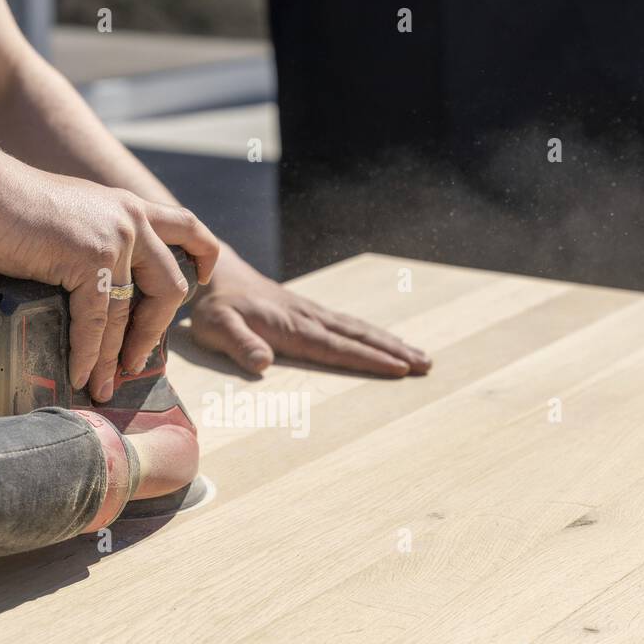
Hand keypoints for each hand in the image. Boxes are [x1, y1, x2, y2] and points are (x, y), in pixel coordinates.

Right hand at [0, 159, 219, 400]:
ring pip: (128, 315)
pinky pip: (96, 321)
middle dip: (155, 331)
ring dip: (115, 357)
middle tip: (137, 360)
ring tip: (105, 385)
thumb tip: (99, 289)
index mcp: (132, 208)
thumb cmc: (18, 205)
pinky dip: (88, 354)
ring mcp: (114, 242)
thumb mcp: (79, 212)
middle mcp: (132, 222)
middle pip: (169, 287)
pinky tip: (82, 374)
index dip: (204, 254)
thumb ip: (99, 241)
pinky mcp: (90, 261)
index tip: (205, 278)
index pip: (187, 227)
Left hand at [187, 248, 430, 376]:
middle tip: (427, 364)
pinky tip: (385, 341)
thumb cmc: (216, 307)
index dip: (369, 359)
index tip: (400, 369)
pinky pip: (348, 325)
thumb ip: (239, 344)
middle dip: (394, 351)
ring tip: (420, 356)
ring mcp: (312, 314)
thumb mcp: (218, 327)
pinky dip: (372, 334)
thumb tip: (263, 364)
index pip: (338, 348)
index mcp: (293, 328)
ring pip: (358, 329)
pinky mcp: (309, 312)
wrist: (217, 274)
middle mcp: (310, 319)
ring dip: (390, 343)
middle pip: (359, 337)